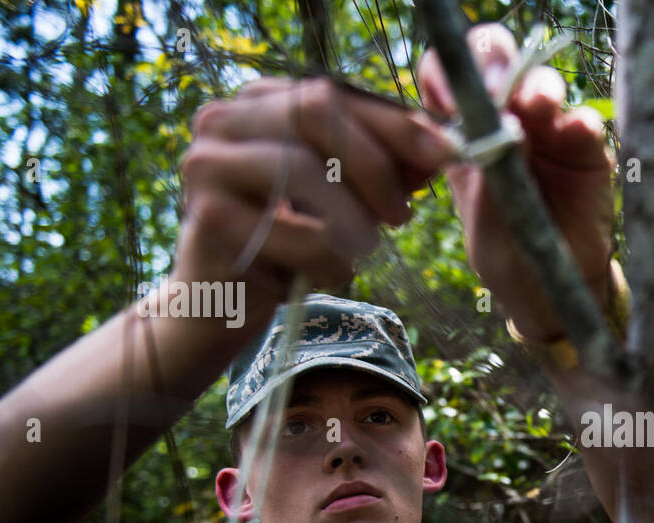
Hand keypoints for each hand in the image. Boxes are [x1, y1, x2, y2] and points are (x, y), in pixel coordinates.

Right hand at [174, 77, 456, 316]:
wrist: (221, 299)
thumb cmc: (289, 241)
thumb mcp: (343, 197)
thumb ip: (384, 167)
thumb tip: (441, 148)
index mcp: (259, 101)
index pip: (334, 92)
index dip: (396, 123)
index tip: (446, 154)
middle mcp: (224, 119)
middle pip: (315, 111)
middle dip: (373, 164)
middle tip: (401, 215)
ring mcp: (207, 164)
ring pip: (303, 169)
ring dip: (354, 219)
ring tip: (364, 250)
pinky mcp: (208, 219)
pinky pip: (294, 233)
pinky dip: (330, 260)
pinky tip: (332, 275)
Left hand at [418, 23, 614, 340]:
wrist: (553, 292)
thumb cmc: (509, 259)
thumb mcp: (484, 227)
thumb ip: (488, 180)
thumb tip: (505, 127)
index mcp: (464, 134)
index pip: (445, 80)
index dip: (445, 74)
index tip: (449, 95)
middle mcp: (504, 121)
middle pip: (496, 63)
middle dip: (495, 64)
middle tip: (498, 87)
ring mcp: (548, 131)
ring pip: (542, 83)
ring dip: (540, 86)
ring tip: (539, 104)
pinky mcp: (587, 149)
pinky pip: (586, 122)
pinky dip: (582, 120)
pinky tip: (577, 130)